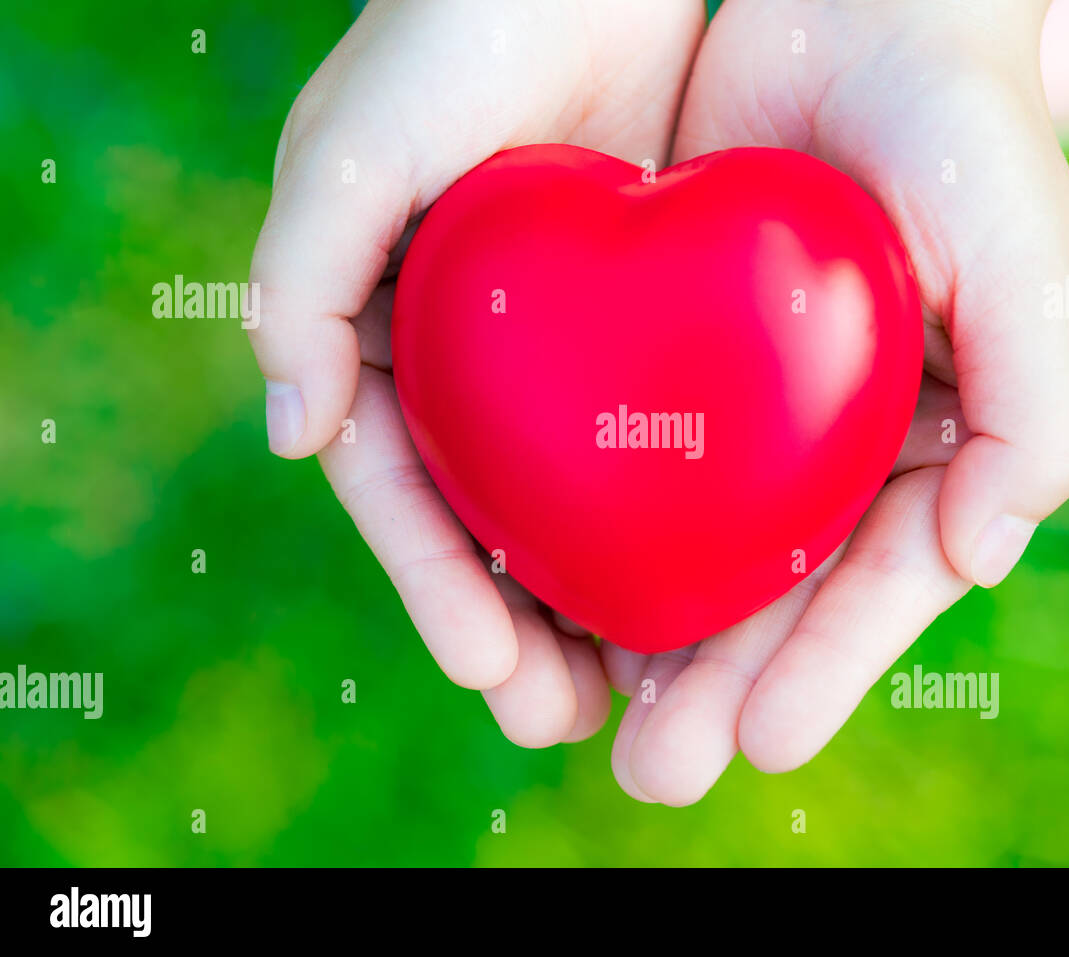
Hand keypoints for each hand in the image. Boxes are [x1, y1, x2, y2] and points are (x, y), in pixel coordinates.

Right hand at [248, 0, 704, 745]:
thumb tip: (291, 433)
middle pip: (489, 521)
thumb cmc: (454, 34)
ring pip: (573, 503)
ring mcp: (560, 351)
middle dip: (517, 628)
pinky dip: (665, 517)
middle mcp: (472, 361)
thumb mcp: (348, 153)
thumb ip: (299, 287)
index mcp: (388, 337)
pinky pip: (655, 439)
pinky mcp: (645, 325)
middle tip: (561, 719)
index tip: (485, 666)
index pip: (405, 490)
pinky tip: (704, 582)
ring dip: (595, 601)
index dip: (435, 584)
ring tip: (636, 692)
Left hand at [603, 0, 1068, 803]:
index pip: (870, 585)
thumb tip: (979, 560)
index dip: (823, 669)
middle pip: (765, 592)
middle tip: (651, 775)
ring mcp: (742, 404)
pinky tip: (534, 584)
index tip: (762, 742)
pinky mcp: (657, 346)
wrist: (855, 12)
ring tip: (574, 714)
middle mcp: (828, 444)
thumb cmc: (964, 137)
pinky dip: (583, 521)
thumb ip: (1039, 419)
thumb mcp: (1030, 273)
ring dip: (634, 635)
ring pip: (683, 544)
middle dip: (712, 688)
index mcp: (924, 449)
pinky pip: (617, 451)